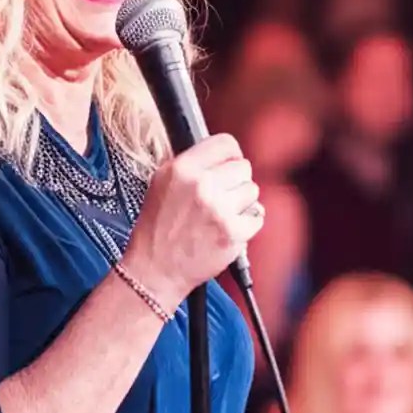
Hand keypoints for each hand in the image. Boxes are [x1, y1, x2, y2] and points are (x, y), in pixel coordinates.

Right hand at [124, 133, 263, 306]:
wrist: (155, 269)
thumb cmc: (157, 228)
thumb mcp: (161, 184)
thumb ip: (190, 164)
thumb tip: (222, 155)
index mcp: (181, 169)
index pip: (224, 143)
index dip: (230, 154)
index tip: (229, 164)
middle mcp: (201, 185)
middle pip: (243, 167)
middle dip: (235, 181)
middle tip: (220, 197)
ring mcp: (219, 209)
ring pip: (252, 191)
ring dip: (241, 202)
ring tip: (221, 215)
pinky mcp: (233, 233)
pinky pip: (257, 216)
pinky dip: (246, 224)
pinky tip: (226, 229)